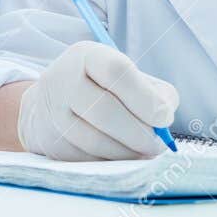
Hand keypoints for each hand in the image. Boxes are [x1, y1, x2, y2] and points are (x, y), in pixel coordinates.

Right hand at [17, 40, 178, 160]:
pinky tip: (120, 155)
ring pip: (95, 140)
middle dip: (138, 133)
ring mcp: (53, 112)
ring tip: (142, 152)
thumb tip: (164, 118)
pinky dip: (110, 161)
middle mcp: (62, 80)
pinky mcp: (51, 141)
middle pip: (105, 109)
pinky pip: (86, 158)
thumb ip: (156, 93)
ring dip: (127, 152)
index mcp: (87, 55)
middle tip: (157, 144)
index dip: (145, 98)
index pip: (116, 71)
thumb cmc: (103, 89)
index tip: (164, 119)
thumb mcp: (129, 78)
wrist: (51, 105)